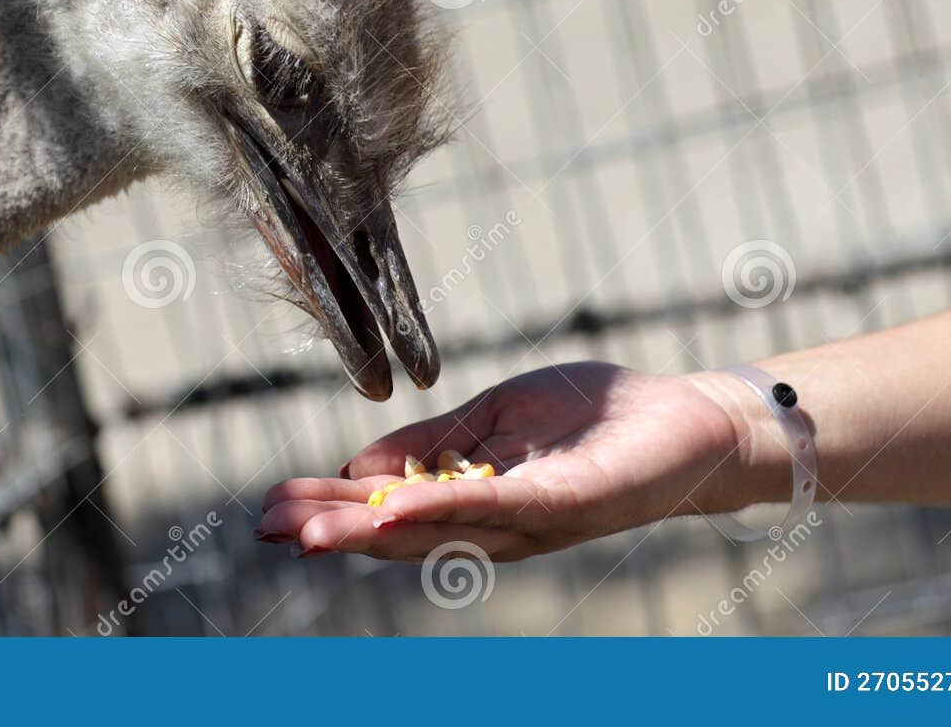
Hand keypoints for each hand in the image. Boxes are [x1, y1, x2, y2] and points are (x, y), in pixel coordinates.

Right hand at [256, 362, 762, 560]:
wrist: (682, 418)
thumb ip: (431, 443)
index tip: (270, 509)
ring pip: (434, 529)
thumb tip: (357, 469)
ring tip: (305, 531)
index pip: (388, 507)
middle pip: (399, 532)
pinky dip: (436, 507)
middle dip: (331, 530)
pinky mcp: (564, 503)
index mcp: (472, 498)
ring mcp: (527, 519)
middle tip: (268, 529)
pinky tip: (389, 506)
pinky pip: (492, 507)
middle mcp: (493, 523)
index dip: (330, 509)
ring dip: (365, 531)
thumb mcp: (493, 419)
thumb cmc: (589, 418)